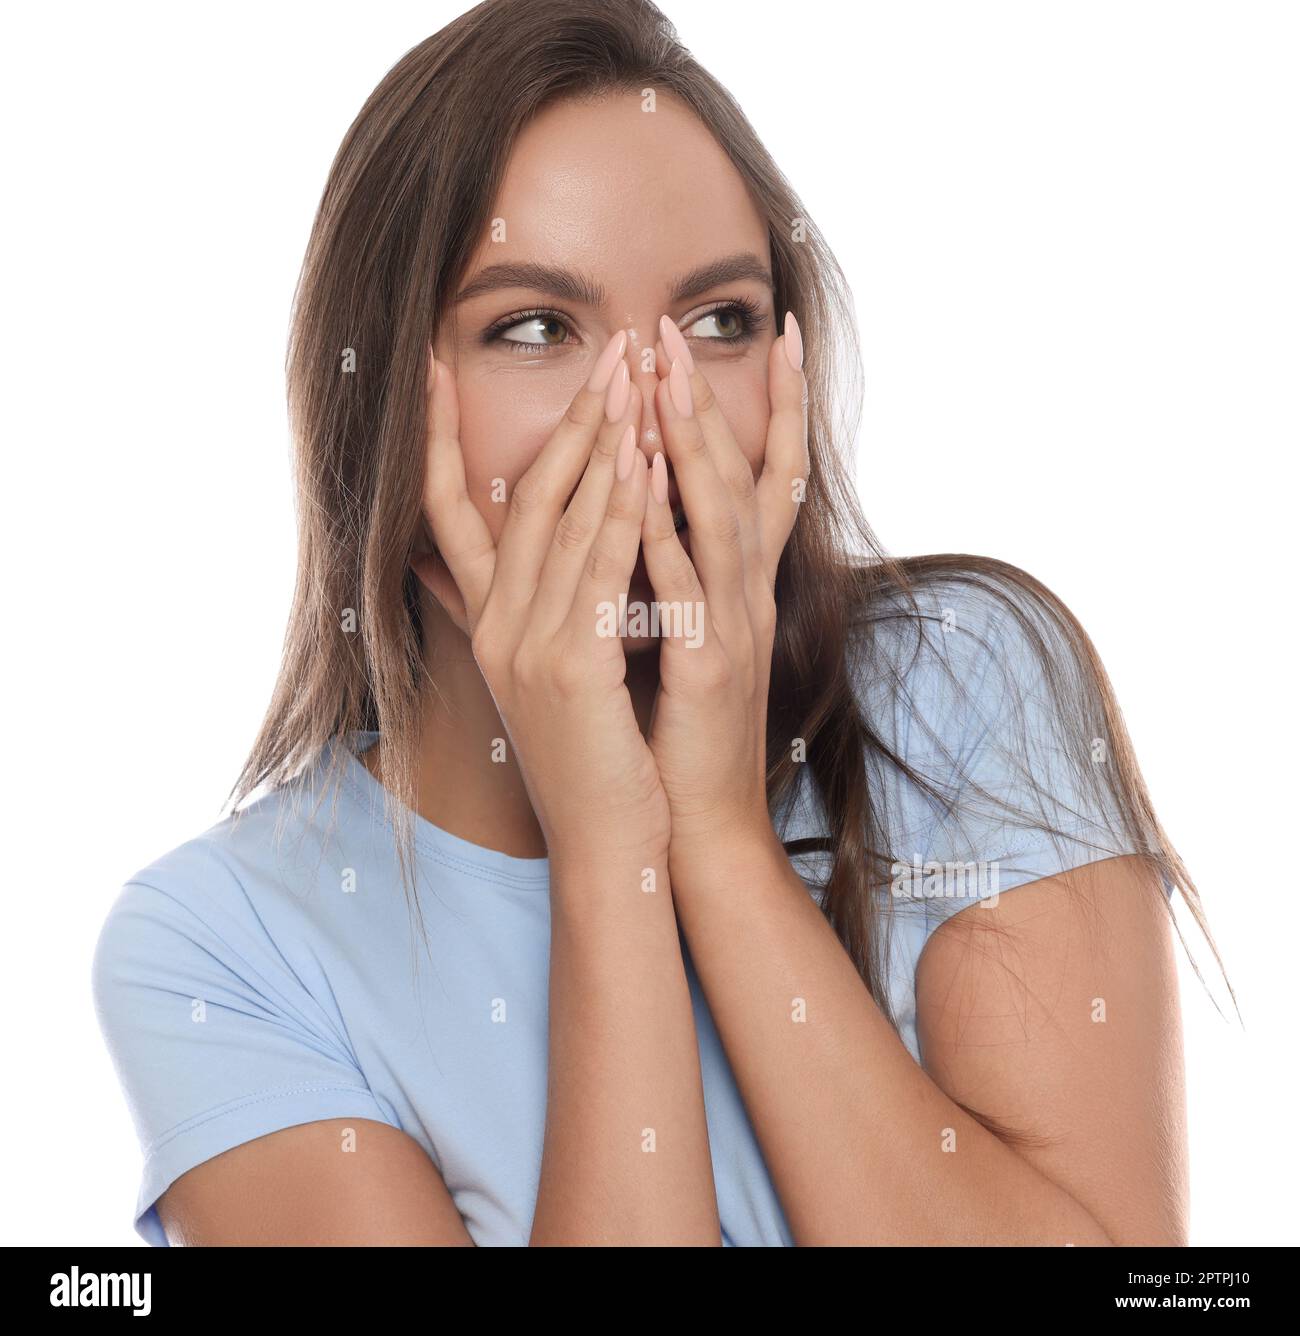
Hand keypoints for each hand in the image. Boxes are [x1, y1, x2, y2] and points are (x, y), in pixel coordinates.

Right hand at [413, 334, 670, 861]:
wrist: (610, 847)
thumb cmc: (597, 759)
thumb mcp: (550, 678)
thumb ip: (531, 612)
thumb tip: (512, 558)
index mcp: (490, 624)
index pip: (449, 514)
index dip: (435, 439)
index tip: (430, 367)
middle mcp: (497, 626)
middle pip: (525, 499)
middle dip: (568, 418)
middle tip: (605, 348)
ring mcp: (526, 645)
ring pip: (565, 522)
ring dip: (602, 442)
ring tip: (633, 375)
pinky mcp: (571, 667)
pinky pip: (601, 568)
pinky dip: (623, 509)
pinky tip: (647, 458)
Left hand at [638, 312, 807, 861]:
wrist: (696, 822)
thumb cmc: (680, 731)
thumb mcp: (682, 641)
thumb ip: (675, 576)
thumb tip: (649, 517)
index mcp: (739, 586)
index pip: (764, 476)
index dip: (777, 405)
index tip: (777, 332)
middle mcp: (745, 595)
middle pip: (738, 478)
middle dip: (708, 400)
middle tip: (674, 331)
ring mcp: (732, 629)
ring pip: (718, 520)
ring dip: (691, 448)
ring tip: (665, 380)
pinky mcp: (706, 670)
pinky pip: (683, 591)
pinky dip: (666, 535)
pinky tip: (643, 486)